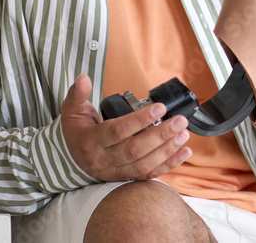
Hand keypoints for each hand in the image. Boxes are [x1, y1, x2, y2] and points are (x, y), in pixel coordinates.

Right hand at [60, 74, 191, 180]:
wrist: (71, 158)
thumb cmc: (76, 131)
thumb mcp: (71, 110)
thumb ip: (77, 94)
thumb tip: (83, 78)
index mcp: (91, 141)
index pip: (117, 131)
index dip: (139, 120)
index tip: (160, 108)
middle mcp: (103, 160)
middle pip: (135, 150)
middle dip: (160, 135)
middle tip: (179, 121)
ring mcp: (115, 171)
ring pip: (144, 164)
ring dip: (167, 150)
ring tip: (184, 134)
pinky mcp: (125, 177)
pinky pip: (149, 174)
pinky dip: (169, 164)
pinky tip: (184, 151)